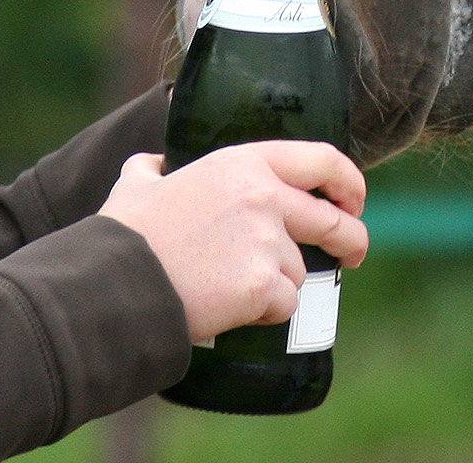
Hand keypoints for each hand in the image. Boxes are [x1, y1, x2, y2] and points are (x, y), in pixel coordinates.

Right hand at [100, 142, 367, 343]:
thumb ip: (153, 168)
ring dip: (277, 285)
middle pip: (333, 221)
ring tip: (232, 288)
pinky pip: (284, 305)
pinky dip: (266, 313)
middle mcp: (265, 196)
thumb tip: (155, 165)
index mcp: (244, 164)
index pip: (322, 160)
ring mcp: (268, 242)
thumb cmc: (126, 236)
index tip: (354, 200)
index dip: (348, 180)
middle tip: (352, 255)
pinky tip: (234, 309)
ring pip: (298, 271)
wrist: (118, 285)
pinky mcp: (264, 286)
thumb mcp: (138, 184)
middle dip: (352, 241)